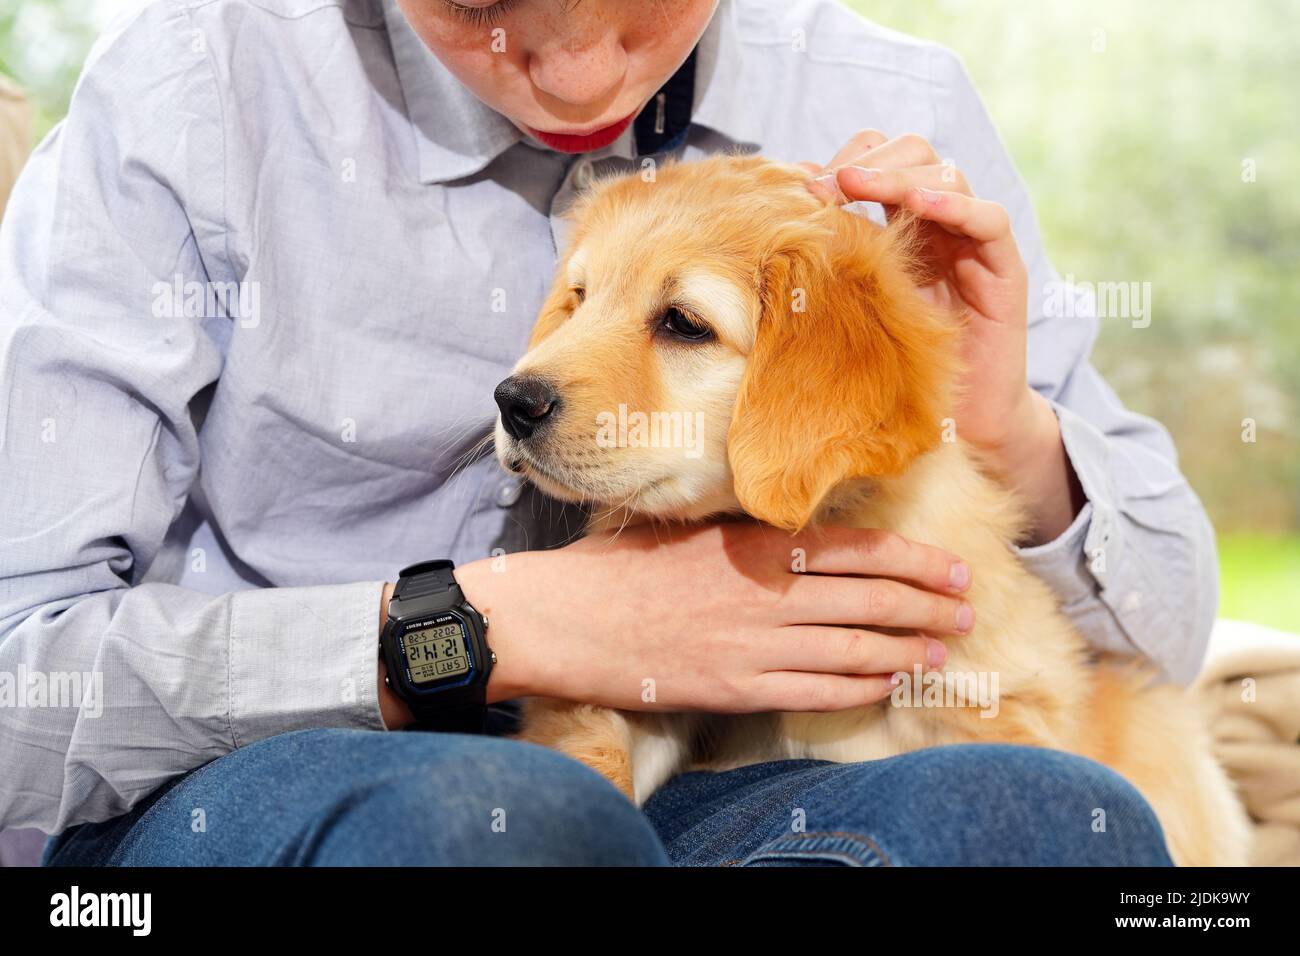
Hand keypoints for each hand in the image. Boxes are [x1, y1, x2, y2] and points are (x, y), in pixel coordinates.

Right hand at [450, 521, 973, 713]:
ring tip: (940, 650)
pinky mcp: (735, 688)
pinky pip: (815, 691)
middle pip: (870, 599)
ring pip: (853, 647)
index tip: (952, 568)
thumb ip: (746, 533)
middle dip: (928, 606)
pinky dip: (859, 687)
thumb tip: (795, 535)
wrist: (563, 618)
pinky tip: (886, 684)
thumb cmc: (617, 567)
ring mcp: (753, 645)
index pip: (858, 551)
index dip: (915, 562)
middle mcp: (766, 594)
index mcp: (754, 545)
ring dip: (905, 649)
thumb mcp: (688, 528)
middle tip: (966, 610)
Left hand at [805, 130, 1082, 541]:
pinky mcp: (1003, 270)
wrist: (955, 422)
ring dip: (898, 174)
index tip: (803, 185)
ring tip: (856, 183)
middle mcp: (938, 225)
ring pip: (947, 175)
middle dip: (868, 160)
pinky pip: (989, 219)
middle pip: (914, 154)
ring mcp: (971, 243)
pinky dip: (955, 205)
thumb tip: (781, 219)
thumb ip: (829, 263)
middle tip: (826, 185)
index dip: (846, 161)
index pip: (880, 161)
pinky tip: (920, 203)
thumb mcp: (851, 307)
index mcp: (899, 226)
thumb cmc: (894, 368)